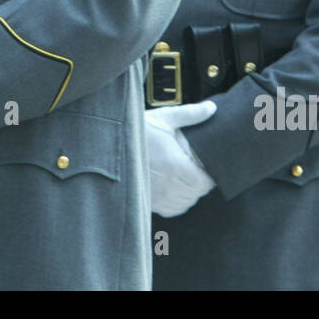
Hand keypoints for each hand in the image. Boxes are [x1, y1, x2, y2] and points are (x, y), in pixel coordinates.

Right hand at [145, 101, 216, 217]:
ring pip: (185, 203)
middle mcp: (167, 185)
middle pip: (196, 194)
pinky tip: (174, 189)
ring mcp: (157, 196)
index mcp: (174, 165)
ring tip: (185, 179)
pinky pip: (172, 210)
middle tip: (197, 170)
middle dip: (200, 183)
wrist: (107, 145)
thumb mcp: (164, 118)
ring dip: (189, 193)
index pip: (204, 183)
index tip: (207, 169)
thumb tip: (210, 108)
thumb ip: (190, 115)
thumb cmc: (136, 131)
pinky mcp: (148, 201)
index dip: (209, 177)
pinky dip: (178, 203)